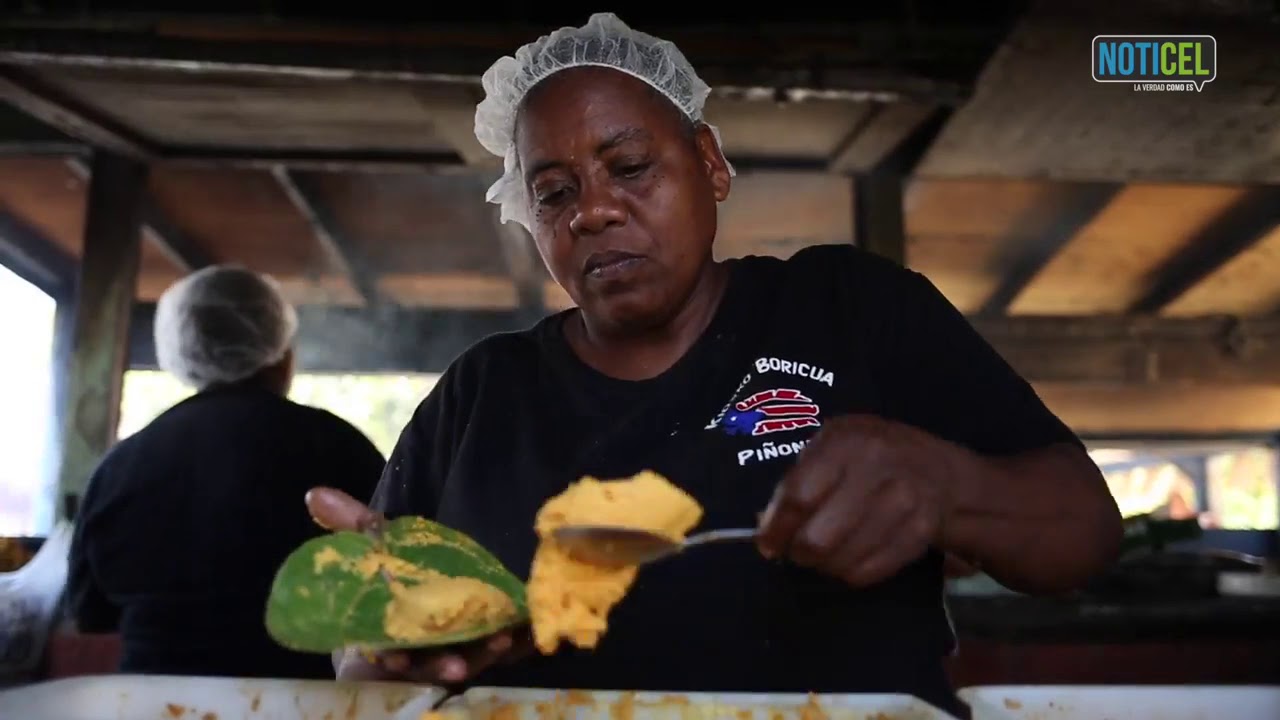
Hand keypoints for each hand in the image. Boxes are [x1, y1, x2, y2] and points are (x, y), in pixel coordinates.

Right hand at [305, 487, 533, 683]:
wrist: (429, 579)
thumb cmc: (393, 573)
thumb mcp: (377, 545)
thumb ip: (353, 525)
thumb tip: (316, 493)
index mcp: (381, 637)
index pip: (383, 655)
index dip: (390, 660)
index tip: (396, 661)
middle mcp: (415, 652)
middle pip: (425, 666)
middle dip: (438, 665)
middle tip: (456, 665)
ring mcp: (450, 652)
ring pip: (463, 661)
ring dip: (480, 656)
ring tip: (498, 642)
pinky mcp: (482, 647)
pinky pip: (497, 652)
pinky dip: (510, 646)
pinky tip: (523, 635)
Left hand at [755, 415, 969, 586]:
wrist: (937, 468)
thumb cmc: (870, 454)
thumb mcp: (833, 445)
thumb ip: (799, 479)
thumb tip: (766, 523)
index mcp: (846, 442)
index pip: (799, 496)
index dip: (776, 527)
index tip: (766, 544)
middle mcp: (877, 469)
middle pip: (818, 537)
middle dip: (800, 552)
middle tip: (798, 551)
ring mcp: (903, 503)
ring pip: (843, 560)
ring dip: (824, 565)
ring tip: (823, 555)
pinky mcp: (919, 533)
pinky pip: (869, 571)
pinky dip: (851, 572)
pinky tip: (849, 558)